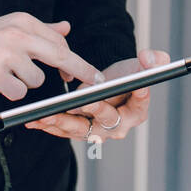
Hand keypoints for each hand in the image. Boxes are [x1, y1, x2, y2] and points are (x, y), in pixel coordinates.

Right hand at [0, 13, 102, 99]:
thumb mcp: (10, 27)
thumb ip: (40, 29)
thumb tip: (66, 28)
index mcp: (23, 22)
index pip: (58, 41)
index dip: (74, 59)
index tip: (88, 72)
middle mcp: (17, 35)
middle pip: (59, 56)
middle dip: (79, 70)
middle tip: (92, 81)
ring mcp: (7, 55)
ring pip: (37, 80)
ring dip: (26, 83)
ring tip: (7, 74)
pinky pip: (19, 92)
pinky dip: (12, 92)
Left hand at [25, 48, 170, 141]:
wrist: (109, 82)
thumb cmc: (128, 74)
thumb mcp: (145, 64)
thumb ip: (155, 60)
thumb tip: (149, 59)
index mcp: (137, 111)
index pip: (140, 103)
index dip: (140, 95)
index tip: (136, 87)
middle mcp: (118, 126)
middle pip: (106, 120)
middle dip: (93, 110)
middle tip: (82, 101)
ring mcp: (97, 131)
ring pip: (80, 129)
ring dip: (62, 122)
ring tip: (47, 114)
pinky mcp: (79, 130)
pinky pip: (63, 131)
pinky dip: (50, 125)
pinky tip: (36, 119)